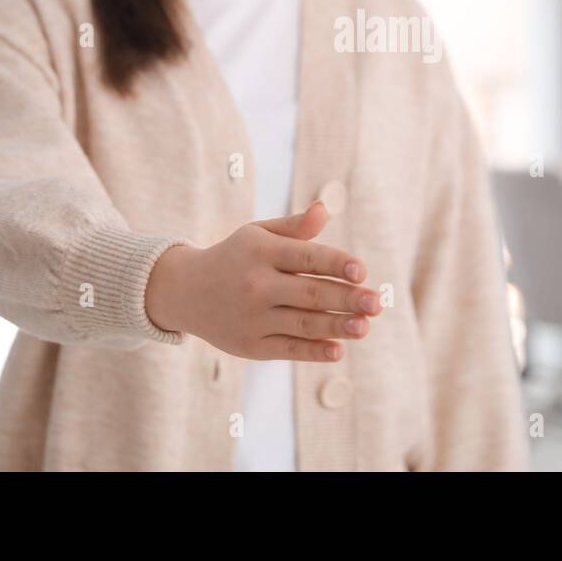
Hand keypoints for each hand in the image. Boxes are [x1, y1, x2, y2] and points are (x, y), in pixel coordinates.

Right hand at [146, 201, 381, 360]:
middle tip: (377, 303)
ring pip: (303, 323)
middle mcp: (256, 284)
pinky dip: (313, 351)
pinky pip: (288, 349)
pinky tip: (338, 350)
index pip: (307, 257)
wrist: (185, 291)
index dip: (336, 263)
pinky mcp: (250, 345)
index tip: (362, 271)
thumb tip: (325, 209)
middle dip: (346, 299)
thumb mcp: (258, 234)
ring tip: (365, 327)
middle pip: (310, 293)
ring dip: (337, 326)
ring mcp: (252, 317)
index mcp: (261, 251)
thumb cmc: (235, 257)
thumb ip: (295, 227)